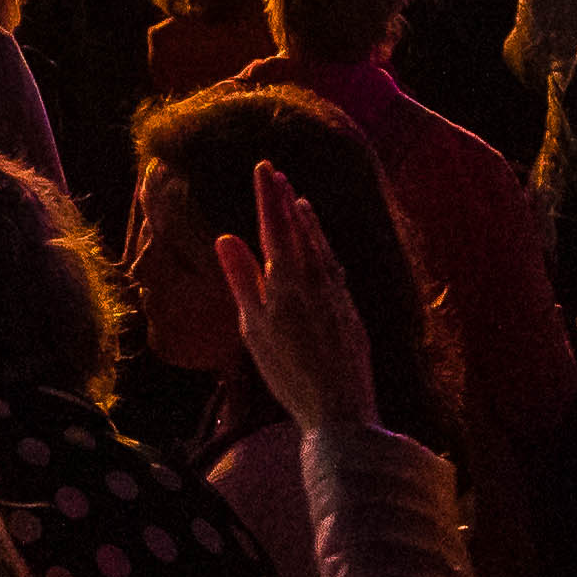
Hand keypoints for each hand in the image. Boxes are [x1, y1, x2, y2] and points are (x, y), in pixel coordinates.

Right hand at [214, 157, 381, 436]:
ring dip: (308, 222)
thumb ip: (242, 280)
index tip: (264, 167)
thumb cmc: (289, 373)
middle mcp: (315, 280)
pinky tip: (324, 248)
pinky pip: (335, 267)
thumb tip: (226, 238)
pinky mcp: (350, 312)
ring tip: (300, 201)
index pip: (274, 227)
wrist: (341, 408)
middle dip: (285, 200)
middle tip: (277, 173)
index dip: (268, 196)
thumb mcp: (255, 328)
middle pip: (299, 231)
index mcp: (286, 282)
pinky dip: (326, 248)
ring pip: (320, 247)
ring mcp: (336, 295)